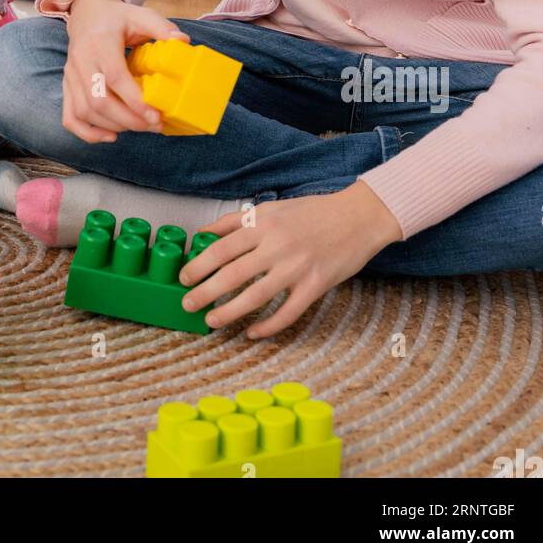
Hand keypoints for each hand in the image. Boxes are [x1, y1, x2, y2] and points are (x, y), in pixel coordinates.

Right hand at [63, 0, 191, 142]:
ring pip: (85, 111)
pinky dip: (87, 132)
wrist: (86, 13)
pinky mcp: (67, 85)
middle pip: (98, 100)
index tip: (155, 115)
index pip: (115, 77)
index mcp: (100, 42)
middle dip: (128, 119)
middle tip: (154, 125)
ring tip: (140, 127)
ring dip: (113, 126)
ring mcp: (71, 74)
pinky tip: (110, 136)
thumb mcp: (140, 14)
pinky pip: (70, 116)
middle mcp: (81, 60)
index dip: (135, 100)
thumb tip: (183, 42)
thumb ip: (161, 27)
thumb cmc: (116, 17)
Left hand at [179, 182, 403, 338]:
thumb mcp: (271, 209)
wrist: (358, 217)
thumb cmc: (312, 212)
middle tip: (187, 304)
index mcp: (263, 225)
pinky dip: (267, 326)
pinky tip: (252, 332)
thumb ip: (236, 221)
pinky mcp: (315, 286)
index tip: (184, 277)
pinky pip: (287, 313)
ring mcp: (297, 267)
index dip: (199, 265)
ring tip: (211, 321)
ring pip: (255, 297)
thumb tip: (204, 233)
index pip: (221, 248)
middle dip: (205, 292)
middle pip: (232, 274)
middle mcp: (277, 246)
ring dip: (229, 312)